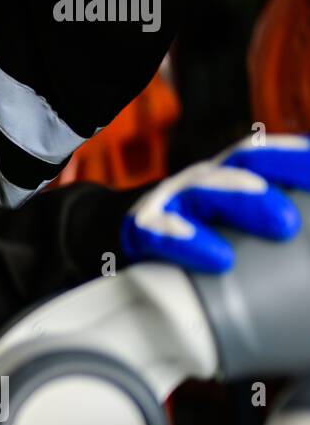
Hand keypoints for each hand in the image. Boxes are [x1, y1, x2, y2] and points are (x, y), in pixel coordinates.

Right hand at [121, 135, 309, 273]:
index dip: (296, 158)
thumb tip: (305, 229)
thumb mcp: (248, 239)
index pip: (270, 155)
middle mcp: (206, 182)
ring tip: (282, 225)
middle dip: (279, 171)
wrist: (132, 269)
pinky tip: (218, 257)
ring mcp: (172, 203)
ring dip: (244, 199)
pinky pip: (160, 231)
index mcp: (235, 179)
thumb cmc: (208, 255)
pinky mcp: (142, 231)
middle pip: (242, 162)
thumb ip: (284, 229)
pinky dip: (189, 241)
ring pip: (205, 189)